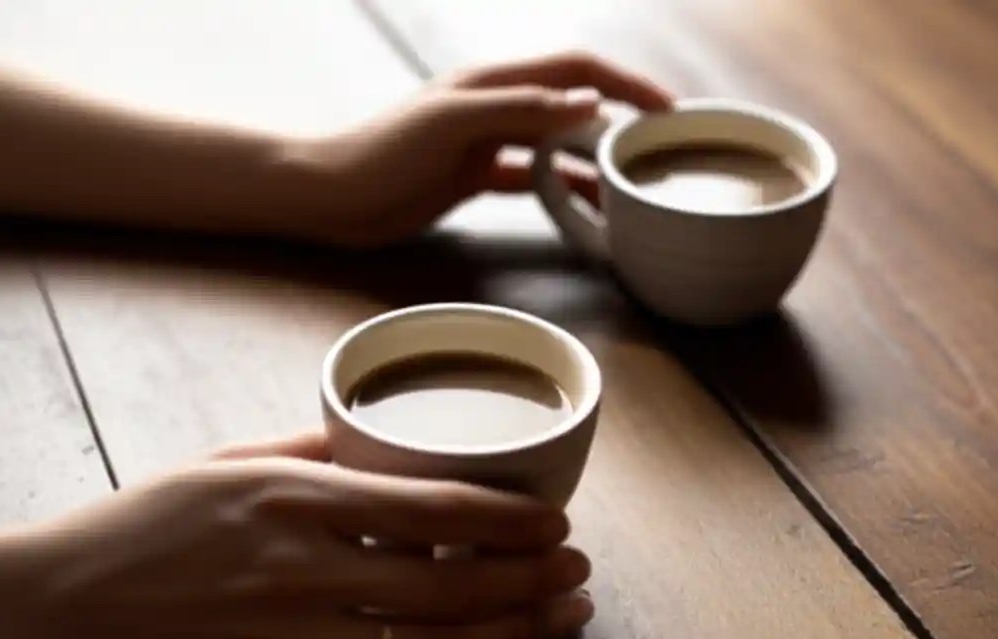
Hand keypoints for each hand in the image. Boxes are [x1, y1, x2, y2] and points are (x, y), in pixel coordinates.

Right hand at [14, 432, 592, 638]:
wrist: (66, 610)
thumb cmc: (148, 525)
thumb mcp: (230, 460)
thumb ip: (316, 446)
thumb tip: (386, 436)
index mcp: (294, 499)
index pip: (430, 507)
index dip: (507, 518)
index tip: (555, 518)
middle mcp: (303, 569)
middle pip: (448, 580)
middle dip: (529, 577)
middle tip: (578, 568)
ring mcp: (294, 638)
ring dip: (510, 628)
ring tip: (561, 613)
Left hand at [286, 51, 673, 244]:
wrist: (328, 196)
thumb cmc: (379, 154)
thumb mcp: (452, 126)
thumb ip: (520, 110)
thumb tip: (590, 101)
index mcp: (495, 82)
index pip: (578, 69)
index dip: (627, 84)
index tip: (669, 111)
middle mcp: (498, 106)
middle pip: (577, 102)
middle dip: (623, 119)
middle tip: (665, 151)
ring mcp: (489, 141)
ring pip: (561, 144)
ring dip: (598, 158)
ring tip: (637, 184)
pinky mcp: (477, 175)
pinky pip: (536, 178)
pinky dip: (567, 190)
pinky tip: (590, 209)